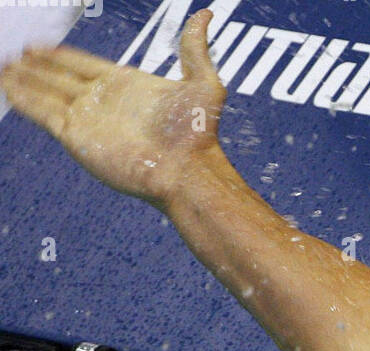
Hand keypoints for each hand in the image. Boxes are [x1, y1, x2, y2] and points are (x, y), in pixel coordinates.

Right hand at [0, 9, 225, 207]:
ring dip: (25, 80)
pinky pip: (42, 113)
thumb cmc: (197, 134)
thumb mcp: (203, 83)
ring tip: (4, 68)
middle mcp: (104, 102)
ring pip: (46, 93)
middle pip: (60, 78)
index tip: (41, 47)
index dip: (61, 56)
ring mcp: (88, 119)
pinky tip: (7, 87)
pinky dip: (24, 99)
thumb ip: (195, 48)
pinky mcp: (76, 136)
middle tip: (15, 53)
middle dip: (36, 66)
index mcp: (127, 86)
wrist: (189, 171)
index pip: (84, 65)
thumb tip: (205, 16)